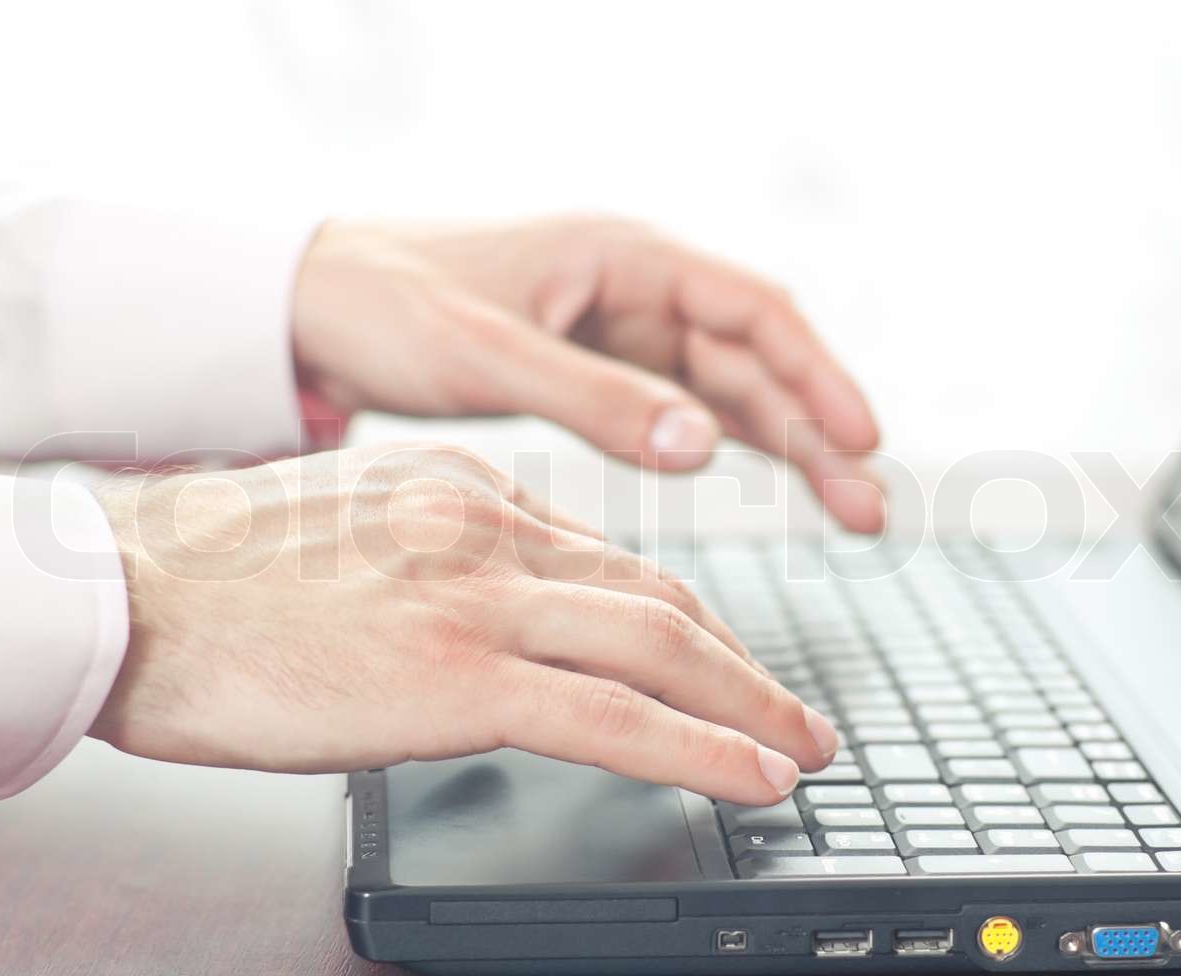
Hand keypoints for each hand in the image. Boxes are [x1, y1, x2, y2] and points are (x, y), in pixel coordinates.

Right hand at [88, 444, 837, 802]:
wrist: (120, 590)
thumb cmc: (205, 578)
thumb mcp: (341, 533)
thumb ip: (425, 556)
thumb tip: (470, 611)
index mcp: (461, 493)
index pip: (606, 561)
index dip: (682, 621)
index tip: (718, 662)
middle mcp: (487, 528)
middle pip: (660, 597)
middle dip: (741, 663)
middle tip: (791, 710)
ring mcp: (477, 595)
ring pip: (662, 647)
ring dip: (750, 705)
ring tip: (800, 748)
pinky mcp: (457, 671)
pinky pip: (616, 717)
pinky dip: (704, 749)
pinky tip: (757, 775)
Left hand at [291, 216, 885, 531]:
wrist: (310, 309)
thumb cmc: (387, 303)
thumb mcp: (488, 351)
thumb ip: (595, 399)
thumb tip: (700, 446)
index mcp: (620, 258)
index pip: (751, 310)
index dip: (814, 376)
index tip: (860, 438)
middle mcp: (632, 290)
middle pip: (754, 359)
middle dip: (817, 429)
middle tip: (871, 506)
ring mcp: (617, 332)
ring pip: (727, 391)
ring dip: (787, 447)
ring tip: (848, 513)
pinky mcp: (592, 373)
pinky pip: (680, 411)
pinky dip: (727, 447)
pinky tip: (770, 486)